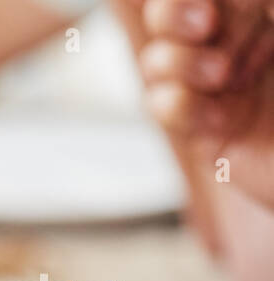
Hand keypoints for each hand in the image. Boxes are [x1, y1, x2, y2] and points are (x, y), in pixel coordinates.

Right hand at [124, 0, 273, 209]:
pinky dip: (179, 108)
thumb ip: (259, 2)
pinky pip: (162, 107)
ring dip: (177, 63)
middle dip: (173, 13)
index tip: (224, 9)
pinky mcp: (209, 130)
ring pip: (156, 59)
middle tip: (205, 27)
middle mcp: (248, 40)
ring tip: (222, 77)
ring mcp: (226, 86)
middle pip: (169, 12)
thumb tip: (220, 0)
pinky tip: (221, 119)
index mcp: (268, 11)